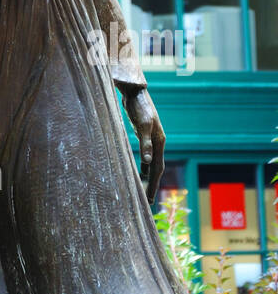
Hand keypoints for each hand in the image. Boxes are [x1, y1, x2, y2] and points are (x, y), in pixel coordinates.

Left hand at [123, 88, 165, 203]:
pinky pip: (146, 155)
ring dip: (149, 176)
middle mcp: (157, 142)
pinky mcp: (143, 135)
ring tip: (145, 190)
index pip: (158, 168)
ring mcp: (151, 138)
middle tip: (148, 201)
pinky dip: (144, 165)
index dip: (154, 183)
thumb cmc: (139, 107)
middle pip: (156, 167)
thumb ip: (145, 143)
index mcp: (159, 142)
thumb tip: (147, 163)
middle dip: (153, 184)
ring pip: (151, 162)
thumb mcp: (142, 125)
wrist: (134, 92)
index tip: (150, 199)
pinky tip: (140, 171)